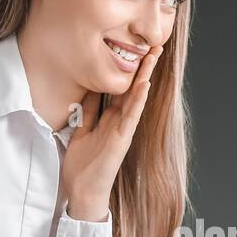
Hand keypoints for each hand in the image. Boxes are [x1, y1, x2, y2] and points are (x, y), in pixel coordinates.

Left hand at [61, 45, 163, 219]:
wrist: (83, 192)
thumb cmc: (83, 167)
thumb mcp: (82, 131)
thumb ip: (88, 113)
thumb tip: (89, 91)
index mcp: (110, 120)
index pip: (122, 89)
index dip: (129, 69)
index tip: (135, 49)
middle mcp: (120, 123)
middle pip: (133, 88)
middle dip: (143, 66)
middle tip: (154, 44)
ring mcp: (123, 130)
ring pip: (136, 98)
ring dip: (146, 75)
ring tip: (154, 55)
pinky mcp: (121, 140)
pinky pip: (131, 116)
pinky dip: (138, 99)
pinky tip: (144, 84)